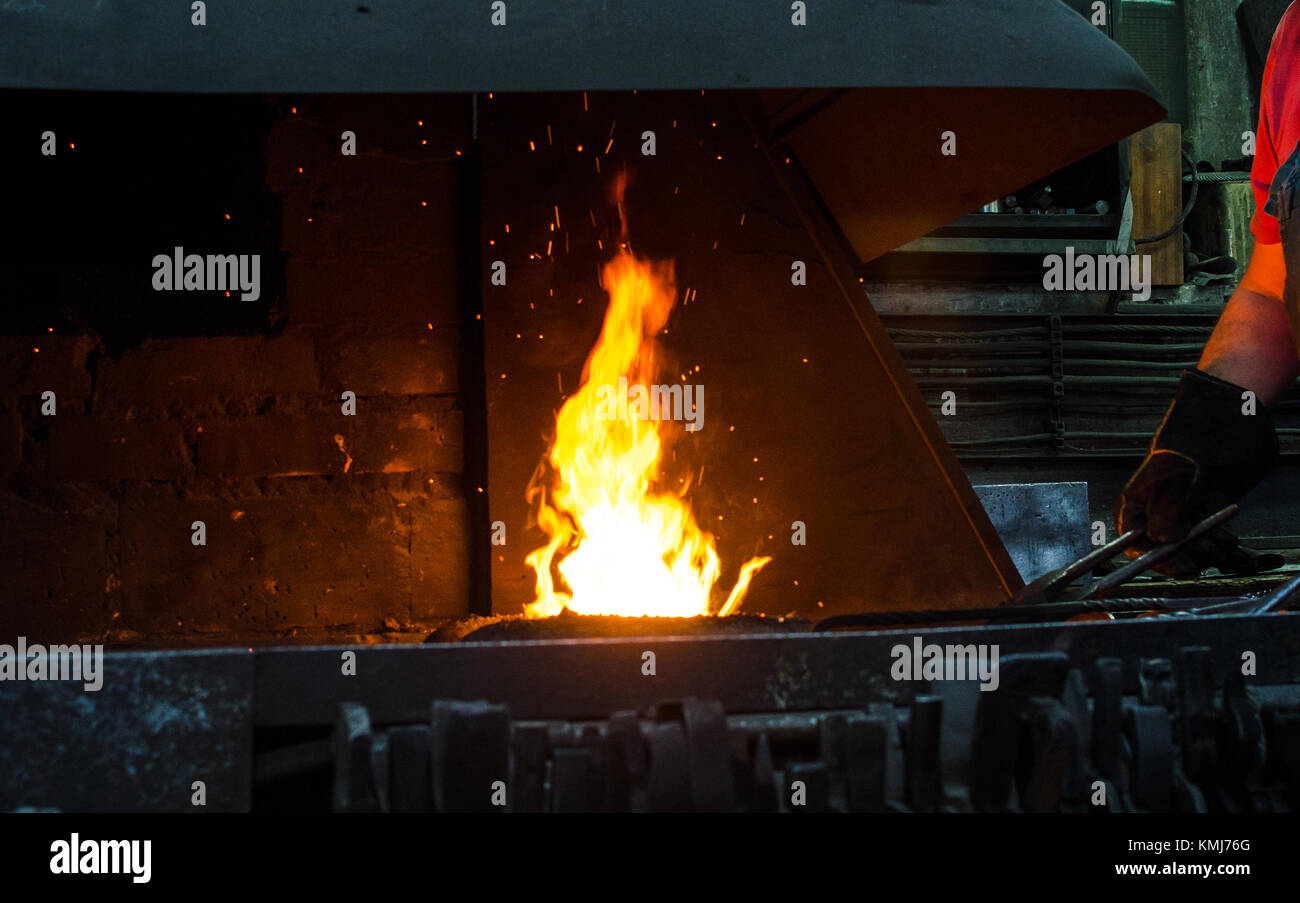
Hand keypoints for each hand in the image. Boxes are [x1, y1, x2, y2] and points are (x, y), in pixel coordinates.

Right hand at [1114, 369, 1280, 577]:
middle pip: (1169, 553)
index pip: (1137, 548)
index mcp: (1135, 511)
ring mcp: (1184, 518)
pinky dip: (1225, 549)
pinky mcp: (1208, 517)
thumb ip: (1164, 520)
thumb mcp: (1168, 488)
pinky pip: (1214, 543)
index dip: (1158, 562)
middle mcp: (1157, 518)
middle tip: (1205, 552)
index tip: (1182, 567)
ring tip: (1222, 543)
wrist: (1222, 433)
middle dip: (1190, 557)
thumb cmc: (1185, 453)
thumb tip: (1168, 543)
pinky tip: (1231, 544)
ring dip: (1211, 553)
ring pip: (1195, 550)